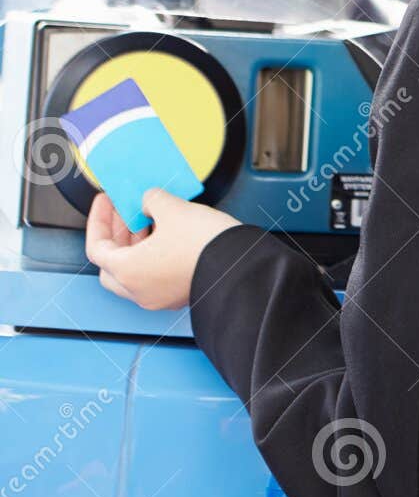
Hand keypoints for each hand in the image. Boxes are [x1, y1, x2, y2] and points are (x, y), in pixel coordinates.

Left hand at [84, 190, 241, 309]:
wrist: (243, 265)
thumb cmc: (207, 245)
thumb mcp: (173, 209)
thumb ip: (152, 200)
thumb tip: (148, 200)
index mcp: (128, 271)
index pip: (96, 246)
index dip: (98, 219)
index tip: (106, 202)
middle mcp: (139, 289)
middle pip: (111, 265)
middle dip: (116, 237)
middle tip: (124, 214)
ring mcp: (159, 296)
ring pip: (133, 272)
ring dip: (136, 247)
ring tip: (150, 221)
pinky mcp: (179, 295)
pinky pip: (154, 277)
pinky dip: (153, 257)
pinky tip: (167, 237)